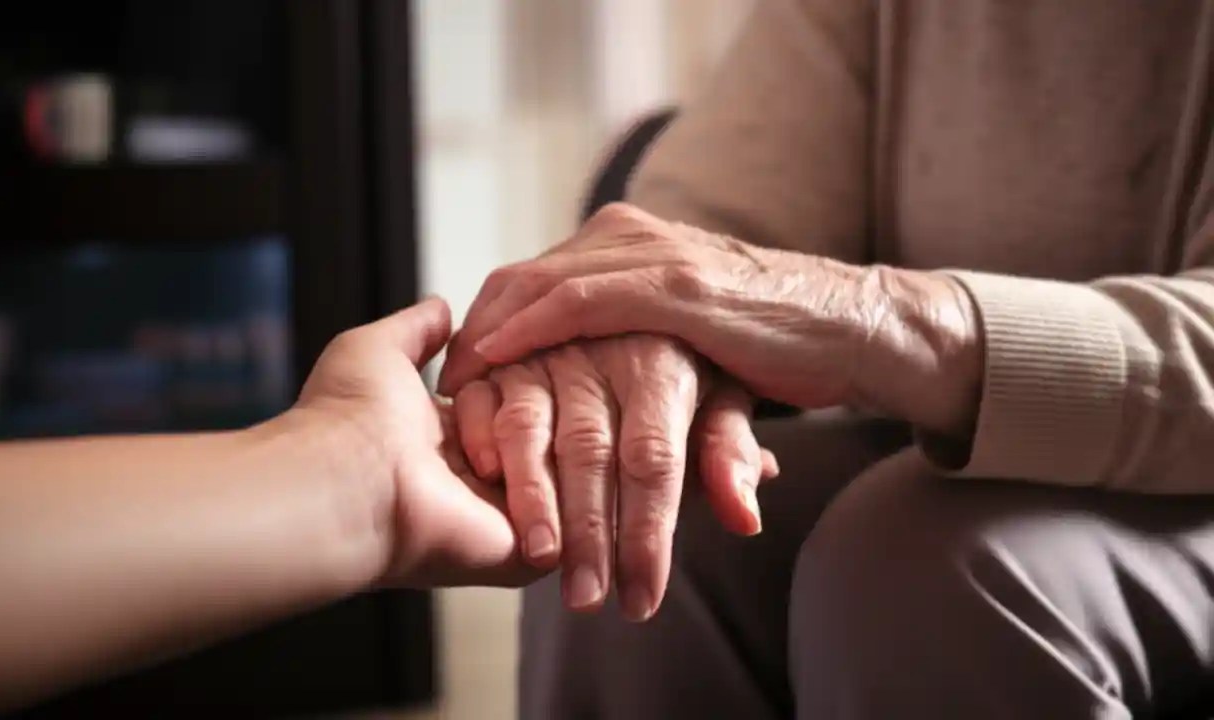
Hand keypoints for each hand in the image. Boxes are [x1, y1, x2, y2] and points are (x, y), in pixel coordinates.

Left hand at [288, 297, 540, 588]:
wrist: (349, 480)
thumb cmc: (350, 416)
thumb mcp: (377, 348)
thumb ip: (416, 328)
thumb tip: (441, 306)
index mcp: (452, 433)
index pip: (518, 398)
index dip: (523, 374)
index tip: (524, 358)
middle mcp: (482, 477)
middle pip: (549, 427)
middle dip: (534, 408)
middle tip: (496, 412)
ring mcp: (507, 515)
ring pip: (568, 465)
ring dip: (543, 446)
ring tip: (489, 452)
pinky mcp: (526, 549)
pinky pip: (575, 515)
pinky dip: (567, 489)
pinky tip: (548, 467)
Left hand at [438, 203, 981, 438]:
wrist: (854, 329)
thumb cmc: (775, 341)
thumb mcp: (690, 338)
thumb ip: (635, 345)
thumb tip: (586, 387)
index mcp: (630, 245)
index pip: (534, 278)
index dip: (490, 324)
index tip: (462, 374)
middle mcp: (631, 237)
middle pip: (522, 278)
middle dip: (476, 331)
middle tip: (447, 383)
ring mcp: (653, 257)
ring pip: (540, 285)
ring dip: (489, 335)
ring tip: (459, 383)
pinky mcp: (676, 288)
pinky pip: (578, 303)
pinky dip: (529, 330)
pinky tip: (496, 362)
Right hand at [450, 335, 776, 620]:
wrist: (664, 274)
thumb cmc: (696, 346)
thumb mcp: (729, 390)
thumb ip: (727, 451)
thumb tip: (744, 516)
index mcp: (663, 362)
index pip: (653, 459)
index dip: (646, 533)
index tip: (641, 598)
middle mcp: (603, 348)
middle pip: (589, 452)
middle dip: (587, 534)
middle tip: (586, 599)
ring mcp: (548, 344)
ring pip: (529, 428)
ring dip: (530, 502)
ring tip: (536, 561)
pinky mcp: (505, 344)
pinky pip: (483, 394)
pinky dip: (479, 441)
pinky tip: (489, 489)